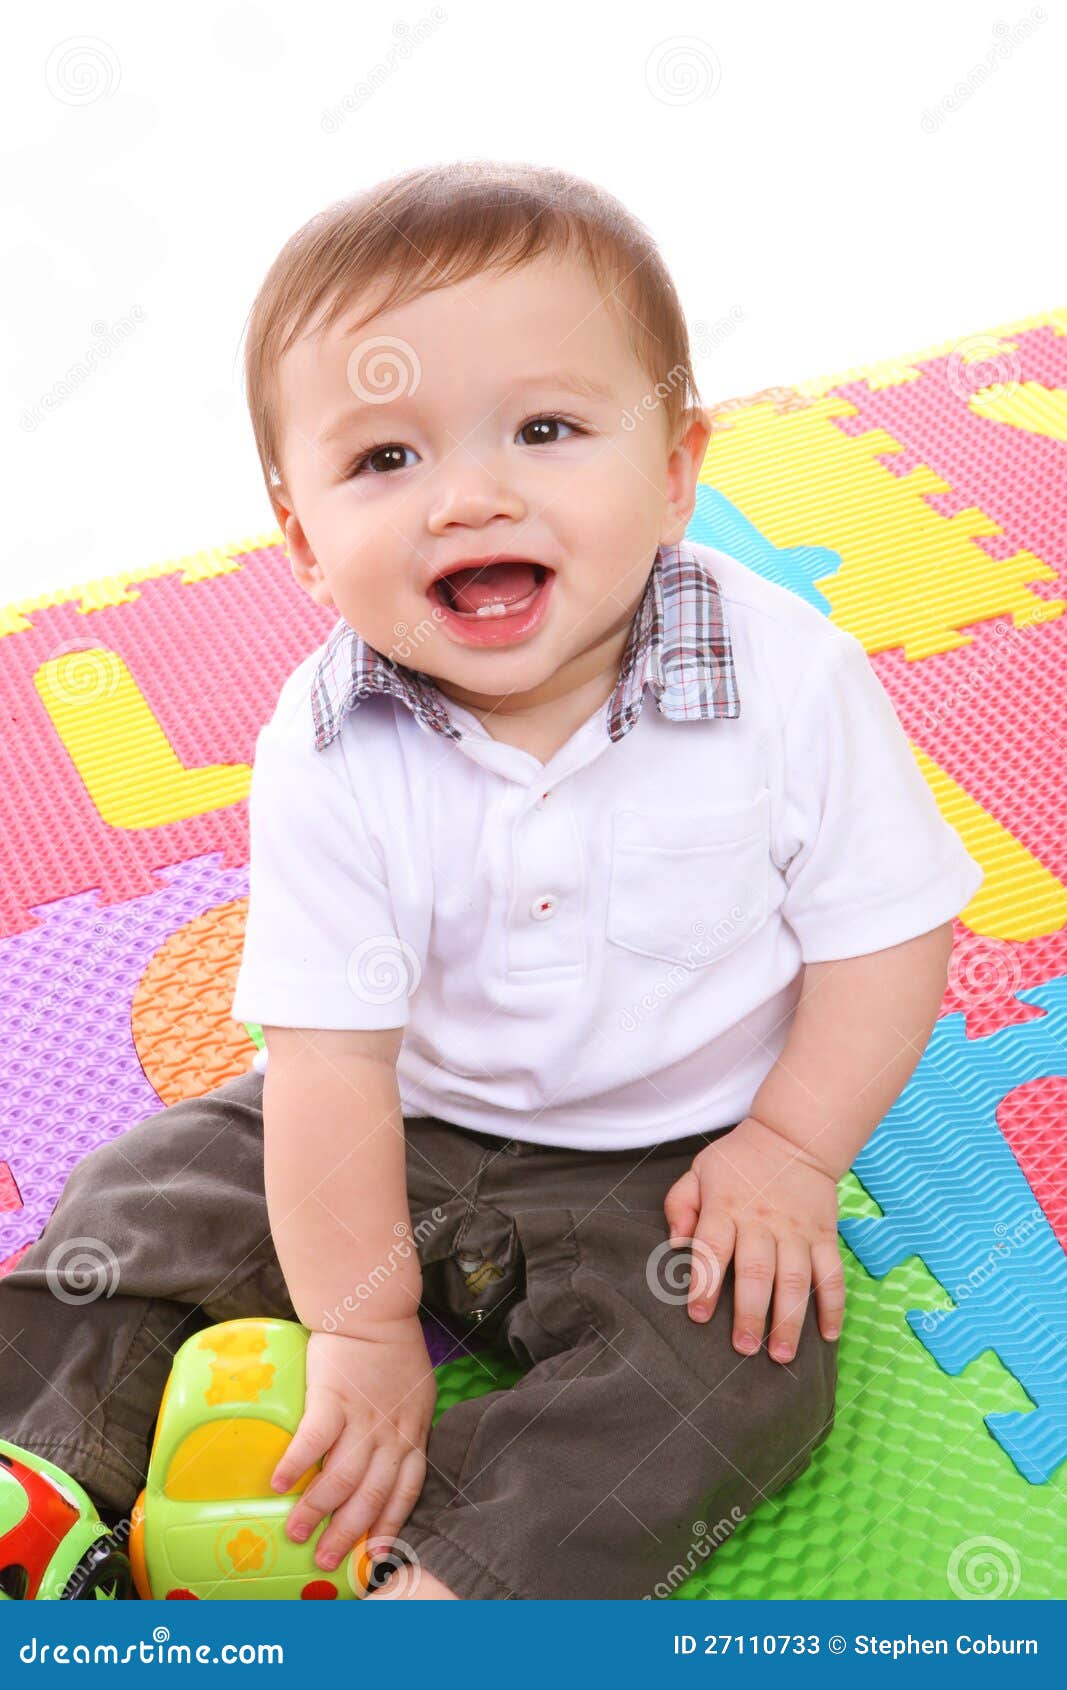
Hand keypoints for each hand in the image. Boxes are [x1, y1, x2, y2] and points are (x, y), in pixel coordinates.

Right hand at [269, 1316, 437, 1570]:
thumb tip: (387, 1459)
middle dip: (347, 1533)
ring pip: (341, 1477)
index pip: (406, 1491)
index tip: (374, 1556)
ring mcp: (362, 1417)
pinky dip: (296, 1464)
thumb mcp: (416, 1394)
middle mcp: (390, 1432)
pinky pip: (314, 1440)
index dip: (389, 1526)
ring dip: (316, 1510)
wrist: (373, 1311)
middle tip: (325, 1560)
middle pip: (371, 1495)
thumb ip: (404, 1427)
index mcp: (411, 1432)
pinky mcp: (333, 1398)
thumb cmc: (393, 1350)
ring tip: (295, 1532)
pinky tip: (278, 1484)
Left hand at [662, 1115, 844, 1362]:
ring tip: (781, 1355)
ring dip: (789, 1320)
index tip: (699, 1317)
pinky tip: (828, 1335)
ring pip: (795, 1279)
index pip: (713, 1249)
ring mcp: (797, 1230)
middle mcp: (762, 1222)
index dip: (704, 1284)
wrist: (794, 1137)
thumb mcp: (700, 1171)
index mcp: (726, 1207)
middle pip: (756, 1272)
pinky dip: (833, 1305)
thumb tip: (676, 1244)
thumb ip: (681, 1205)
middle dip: (750, 1314)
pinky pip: (831, 1273)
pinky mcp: (824, 1235)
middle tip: (744, 1349)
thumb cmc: (739, 1160)